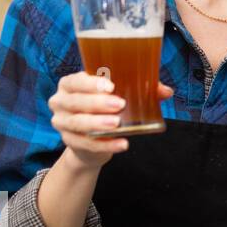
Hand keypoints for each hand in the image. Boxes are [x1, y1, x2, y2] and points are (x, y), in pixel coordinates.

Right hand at [50, 71, 174, 167]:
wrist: (92, 139)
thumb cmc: (105, 107)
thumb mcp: (118, 95)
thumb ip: (141, 90)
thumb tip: (165, 91)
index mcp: (70, 85)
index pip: (75, 81)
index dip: (90, 83)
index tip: (110, 86)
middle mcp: (61, 102)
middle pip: (76, 102)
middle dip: (98, 103)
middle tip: (119, 105)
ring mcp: (62, 123)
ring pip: (78, 123)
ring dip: (98, 123)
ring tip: (117, 124)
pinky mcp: (69, 142)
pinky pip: (87, 144)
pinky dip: (106, 145)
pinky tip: (122, 144)